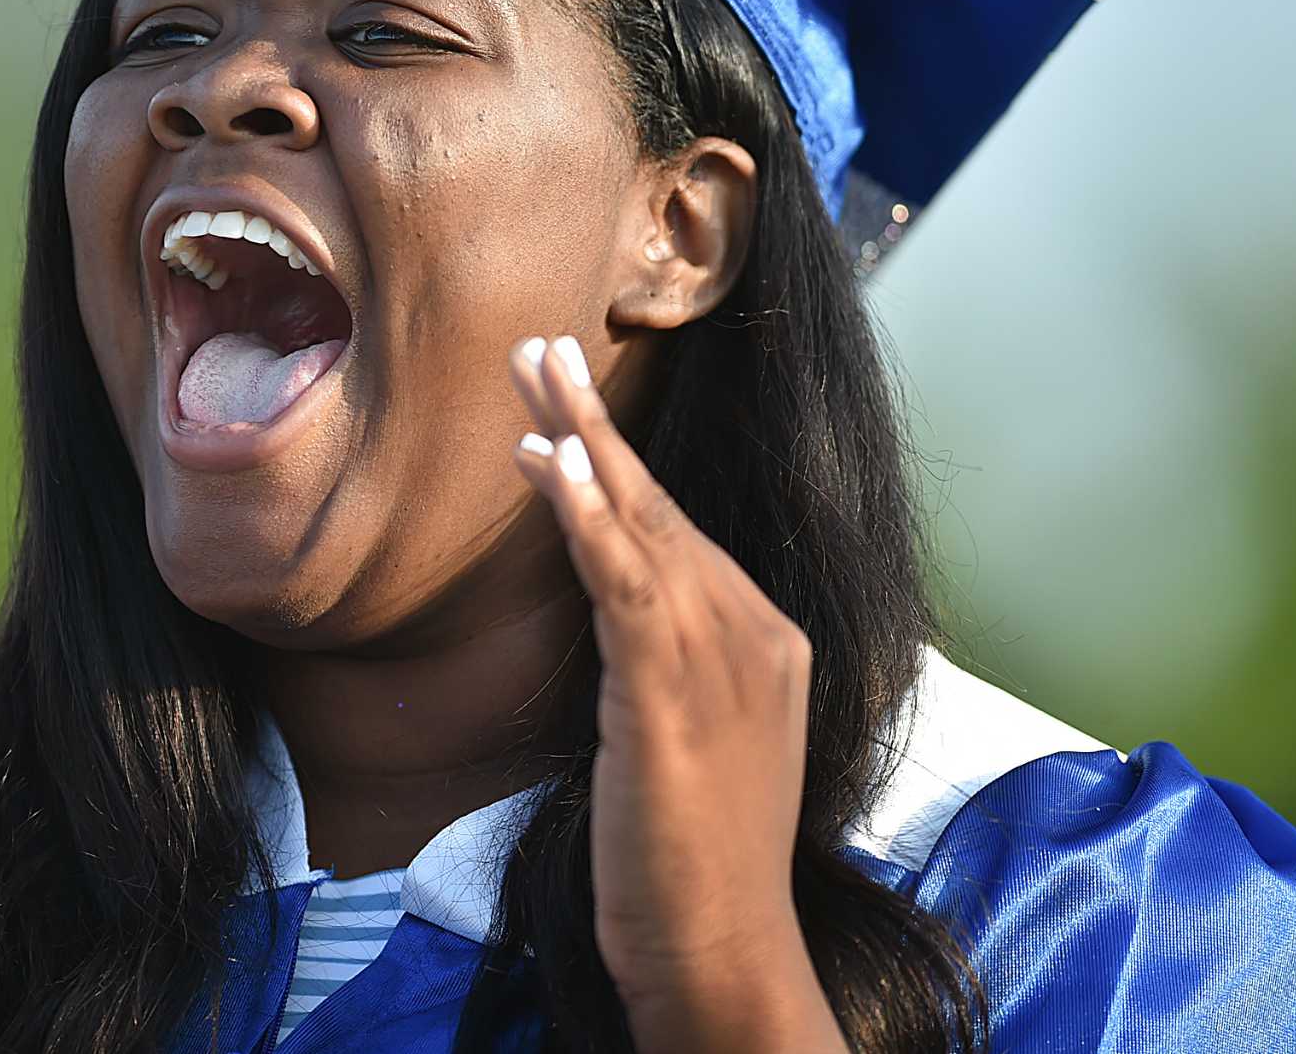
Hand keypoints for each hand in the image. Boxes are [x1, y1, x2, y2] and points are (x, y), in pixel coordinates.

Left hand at [509, 336, 843, 1053]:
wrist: (721, 952)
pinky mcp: (673, 690)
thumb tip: (615, 613)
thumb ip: (660, 664)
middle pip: (659, 502)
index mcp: (761, 637)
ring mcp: (721, 656)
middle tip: (541, 344)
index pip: (677, 528)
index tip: (561, 401)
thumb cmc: (691, 862)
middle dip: (593, 418)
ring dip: (580, 435)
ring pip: (643, 521)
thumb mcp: (685, 741)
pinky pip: (623, 577)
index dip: (615, 461)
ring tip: (533, 367)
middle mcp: (753, 630)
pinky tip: (545, 456)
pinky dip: (586, 509)